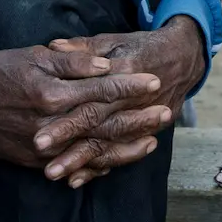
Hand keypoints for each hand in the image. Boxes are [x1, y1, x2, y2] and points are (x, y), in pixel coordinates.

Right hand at [0, 43, 166, 181]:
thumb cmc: (1, 70)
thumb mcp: (35, 56)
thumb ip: (73, 62)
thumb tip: (105, 64)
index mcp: (53, 94)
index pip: (101, 90)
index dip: (129, 86)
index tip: (154, 82)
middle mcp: (51, 124)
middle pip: (103, 123)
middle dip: (138, 119)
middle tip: (166, 113)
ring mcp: (43, 147)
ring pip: (93, 151)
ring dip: (125, 148)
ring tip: (152, 142)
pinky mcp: (35, 161)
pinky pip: (73, 166)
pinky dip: (97, 166)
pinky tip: (118, 162)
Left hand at [38, 18, 208, 184]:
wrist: (184, 59)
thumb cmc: (143, 47)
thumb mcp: (114, 41)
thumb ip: (84, 48)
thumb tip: (53, 47)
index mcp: (125, 73)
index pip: (92, 98)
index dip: (67, 118)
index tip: (38, 135)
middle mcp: (133, 100)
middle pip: (98, 125)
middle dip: (68, 142)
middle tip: (38, 153)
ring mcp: (141, 119)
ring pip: (107, 144)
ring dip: (79, 161)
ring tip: (50, 174)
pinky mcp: (145, 131)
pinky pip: (119, 153)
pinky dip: (97, 168)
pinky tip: (75, 181)